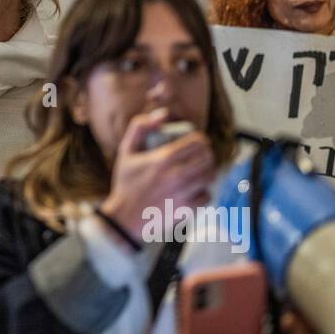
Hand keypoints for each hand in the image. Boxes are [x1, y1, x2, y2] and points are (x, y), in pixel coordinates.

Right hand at [98, 108, 214, 238]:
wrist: (125, 218)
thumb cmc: (126, 183)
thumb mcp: (126, 151)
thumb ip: (140, 126)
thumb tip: (163, 115)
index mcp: (163, 158)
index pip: (197, 142)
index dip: (200, 139)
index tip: (196, 141)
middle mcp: (176, 175)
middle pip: (207, 157)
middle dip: (206, 153)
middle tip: (200, 155)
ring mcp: (183, 193)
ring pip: (210, 175)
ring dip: (208, 170)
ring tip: (201, 170)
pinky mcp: (187, 210)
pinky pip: (207, 196)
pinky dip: (205, 191)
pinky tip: (197, 188)